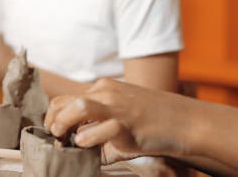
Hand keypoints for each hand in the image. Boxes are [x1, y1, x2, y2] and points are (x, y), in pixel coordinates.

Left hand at [44, 79, 195, 164]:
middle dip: (53, 122)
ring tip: (64, 138)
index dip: (54, 118)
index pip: (64, 99)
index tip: (55, 135)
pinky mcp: (128, 122)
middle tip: (56, 139)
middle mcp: (105, 93)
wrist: (184, 121)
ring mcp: (117, 106)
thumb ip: (99, 129)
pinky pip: (101, 129)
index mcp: (101, 89)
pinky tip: (84, 145)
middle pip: (64, 102)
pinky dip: (88, 138)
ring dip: (64, 124)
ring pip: (78, 107)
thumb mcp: (120, 117)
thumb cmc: (152, 123)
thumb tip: (78, 147)